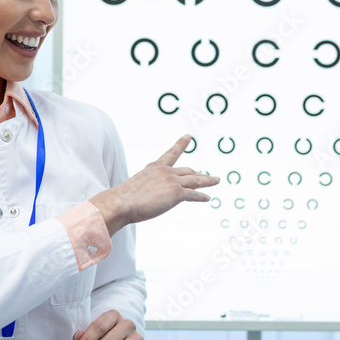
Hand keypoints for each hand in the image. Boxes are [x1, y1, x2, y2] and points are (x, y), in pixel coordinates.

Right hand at [90, 134, 219, 234]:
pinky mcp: (177, 193)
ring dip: (207, 180)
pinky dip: (202, 196)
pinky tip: (208, 198)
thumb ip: (143, 188)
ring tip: (216, 180)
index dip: (181, 144)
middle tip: (206, 175)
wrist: (122, 202)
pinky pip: (194, 194)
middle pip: (188, 170)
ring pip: (195, 180)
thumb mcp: (135, 188)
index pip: (171, 154)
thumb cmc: (123, 199)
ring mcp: (172, 181)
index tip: (188, 137)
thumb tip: (140, 198)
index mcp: (155, 167)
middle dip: (198, 173)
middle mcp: (165, 171)